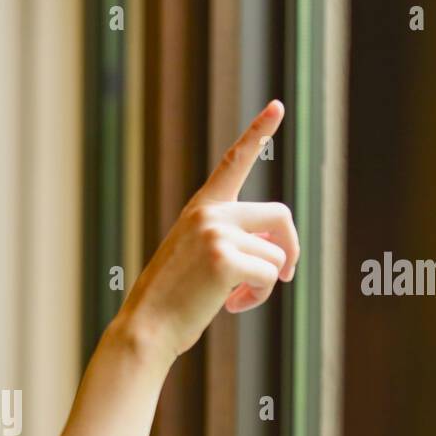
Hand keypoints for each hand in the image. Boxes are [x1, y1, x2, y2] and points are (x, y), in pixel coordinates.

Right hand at [120, 99, 300, 355]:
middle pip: (279, 215)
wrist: (145, 329)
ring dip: (267, 283)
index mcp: (201, 210)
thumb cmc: (171, 302)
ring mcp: (216, 235)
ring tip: (237, 300)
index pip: (233, 162)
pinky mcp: (225, 261)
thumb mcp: (197, 260)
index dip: (258, 132)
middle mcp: (209, 214)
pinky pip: (270, 275)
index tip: (276, 106)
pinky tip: (233, 307)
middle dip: (290, 247)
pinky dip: (260, 296)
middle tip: (285, 277)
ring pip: (276, 254)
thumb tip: (280, 253)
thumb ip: (232, 243)